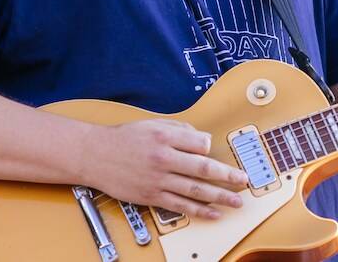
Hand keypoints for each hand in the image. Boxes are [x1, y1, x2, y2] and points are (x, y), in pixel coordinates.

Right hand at [89, 119, 248, 219]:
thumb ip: (180, 129)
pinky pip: (180, 205)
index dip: (211, 147)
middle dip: (228, 175)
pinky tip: (212, 213)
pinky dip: (199, 210)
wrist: (94, 155)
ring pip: (196, 190)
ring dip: (220, 196)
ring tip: (235, 201)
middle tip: (243, 180)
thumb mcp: (152, 125)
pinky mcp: (152, 196)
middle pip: (204, 168)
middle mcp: (163, 158)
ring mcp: (158, 179)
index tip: (217, 151)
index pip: (200, 143)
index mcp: (165, 137)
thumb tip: (203, 139)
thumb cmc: (123, 139)